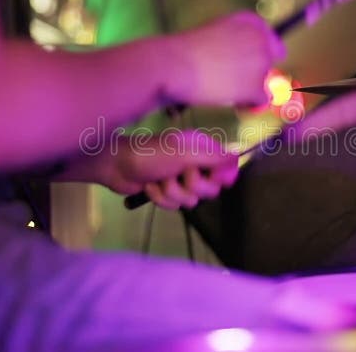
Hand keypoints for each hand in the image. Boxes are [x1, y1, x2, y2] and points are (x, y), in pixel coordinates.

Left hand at [58, 130, 238, 209]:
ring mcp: (180, 179)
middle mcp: (195, 163)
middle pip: (211, 189)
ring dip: (173, 193)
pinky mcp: (167, 192)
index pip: (227, 168)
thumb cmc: (152, 155)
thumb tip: (238, 157)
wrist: (117, 166)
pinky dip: (161, 198)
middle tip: (179, 175)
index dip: (221, 177)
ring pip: (192, 200)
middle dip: (192, 187)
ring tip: (160, 180)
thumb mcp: (185, 153)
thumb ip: (214, 156)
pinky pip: (176, 206)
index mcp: (202, 149)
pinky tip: (150, 187)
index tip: (211, 176)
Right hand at [166, 11, 285, 106]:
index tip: (245, 66)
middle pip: (270, 63)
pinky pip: (262, 101)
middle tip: (230, 82)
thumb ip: (232, 46)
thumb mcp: (211, 38)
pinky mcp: (257, 84)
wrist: (172, 64)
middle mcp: (260, 37)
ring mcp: (261, 61)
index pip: (271, 41)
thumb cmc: (180, 54)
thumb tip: (250, 70)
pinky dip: (248, 105)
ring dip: (247, 90)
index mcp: (248, 21)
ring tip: (221, 89)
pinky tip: (230, 101)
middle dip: (254, 75)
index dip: (259, 56)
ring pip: (266, 83)